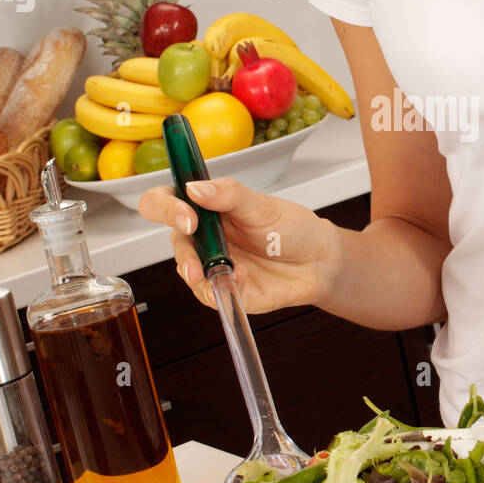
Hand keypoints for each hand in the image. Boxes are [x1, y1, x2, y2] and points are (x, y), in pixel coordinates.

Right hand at [137, 176, 339, 311]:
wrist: (317, 261)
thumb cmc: (290, 228)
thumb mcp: (263, 206)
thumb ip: (230, 195)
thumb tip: (196, 188)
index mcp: (207, 208)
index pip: (166, 202)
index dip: (166, 208)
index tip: (187, 216)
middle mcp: (204, 237)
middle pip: (175, 241)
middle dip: (184, 250)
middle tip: (199, 256)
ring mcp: (212, 265)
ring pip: (188, 271)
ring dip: (199, 273)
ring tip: (224, 271)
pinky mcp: (224, 290)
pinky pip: (210, 294)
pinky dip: (222, 288)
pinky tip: (241, 278)